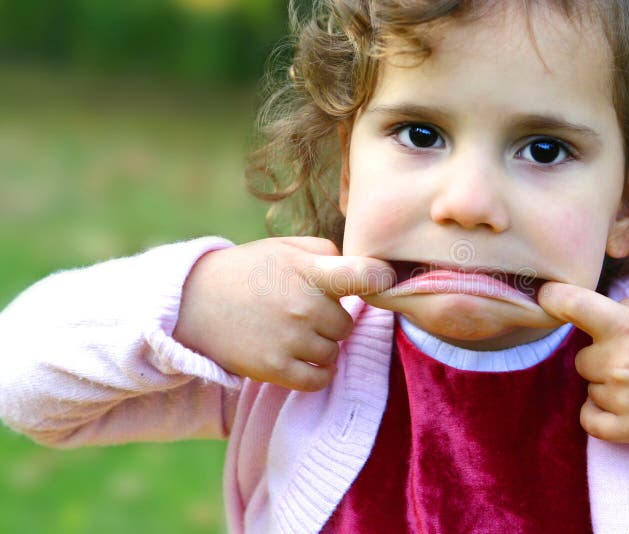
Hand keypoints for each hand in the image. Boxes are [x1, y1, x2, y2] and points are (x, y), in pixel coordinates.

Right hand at [173, 237, 394, 390]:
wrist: (190, 303)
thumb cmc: (247, 271)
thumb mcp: (284, 248)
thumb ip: (327, 254)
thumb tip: (364, 270)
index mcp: (310, 272)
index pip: (362, 276)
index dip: (381, 278)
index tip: (387, 279)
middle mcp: (304, 307)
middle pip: (347, 324)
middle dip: (331, 319)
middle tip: (303, 311)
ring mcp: (290, 340)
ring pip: (333, 352)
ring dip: (321, 345)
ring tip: (293, 331)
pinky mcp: (275, 368)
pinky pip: (318, 379)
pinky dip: (317, 372)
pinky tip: (303, 358)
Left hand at [538, 282, 628, 445]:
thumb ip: (619, 307)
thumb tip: (578, 310)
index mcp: (627, 326)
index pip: (574, 306)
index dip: (553, 299)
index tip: (543, 295)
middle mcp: (620, 362)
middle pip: (582, 359)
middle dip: (602, 357)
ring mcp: (624, 398)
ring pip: (589, 387)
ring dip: (607, 385)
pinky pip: (589, 418)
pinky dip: (600, 412)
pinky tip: (626, 403)